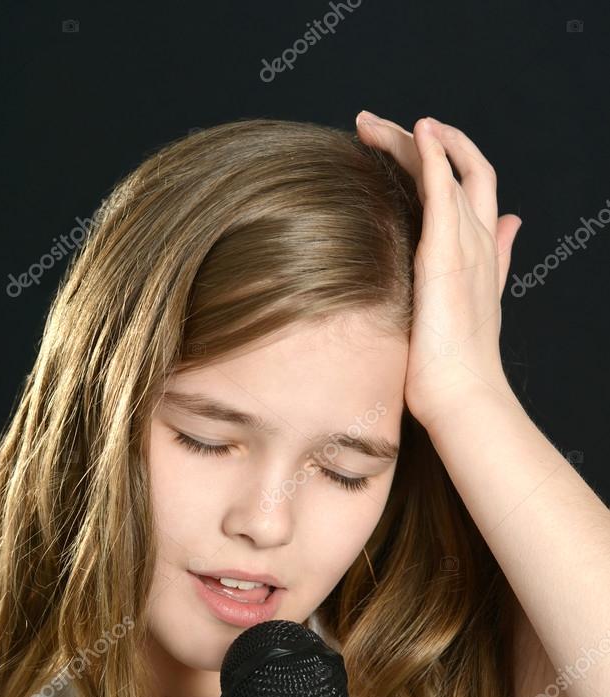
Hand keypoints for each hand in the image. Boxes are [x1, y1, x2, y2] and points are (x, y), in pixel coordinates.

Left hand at [355, 112, 521, 432]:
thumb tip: (506, 231)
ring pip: (446, 168)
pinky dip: (433, 153)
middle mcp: (475, 240)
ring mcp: (465, 242)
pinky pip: (444, 186)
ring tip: (370, 123)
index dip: (435, 162)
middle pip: (457, 168)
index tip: (396, 150)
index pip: (462, 188)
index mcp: (475, 253)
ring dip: (412, 138)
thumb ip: (478, 269)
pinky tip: (415, 131)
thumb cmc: (449, 367)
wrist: (460, 393)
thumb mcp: (459, 312)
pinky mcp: (448, 251)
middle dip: (417, 141)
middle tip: (369, 126)